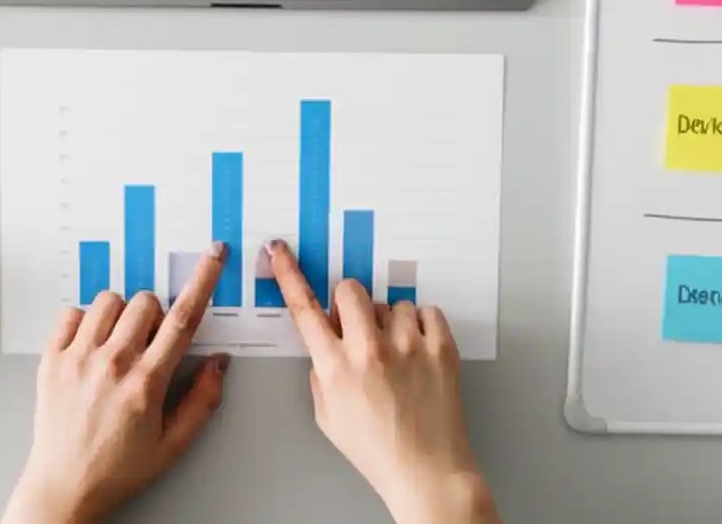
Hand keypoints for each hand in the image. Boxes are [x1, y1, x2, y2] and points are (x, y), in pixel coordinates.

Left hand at [3, 242, 230, 523]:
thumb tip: (219, 362)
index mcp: (146, 383)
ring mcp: (77, 359)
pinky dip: (86, 321)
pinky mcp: (51, 359)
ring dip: (122, 313)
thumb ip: (202, 399)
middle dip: (156, 315)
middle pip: (146, 302)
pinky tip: (91, 346)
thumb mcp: (173, 444)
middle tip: (150, 344)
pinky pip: (72, 312)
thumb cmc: (117, 469)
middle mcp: (111, 364)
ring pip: (110, 300)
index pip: (183, 318)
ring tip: (119, 343)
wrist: (63, 488)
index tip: (213, 256)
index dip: (204, 280)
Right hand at [267, 240, 498, 523]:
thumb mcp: (328, 417)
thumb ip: (320, 375)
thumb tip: (325, 347)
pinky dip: (422, 326)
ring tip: (397, 353)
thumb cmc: (377, 450)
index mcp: (335, 367)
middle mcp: (370, 350)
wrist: (427, 471)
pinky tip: (418, 350)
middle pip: (350, 290)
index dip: (288, 274)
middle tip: (357, 324)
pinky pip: (427, 311)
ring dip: (390, 321)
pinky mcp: (441, 348)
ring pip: (392, 302)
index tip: (280, 251)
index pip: (304, 308)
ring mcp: (409, 346)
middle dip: (348, 302)